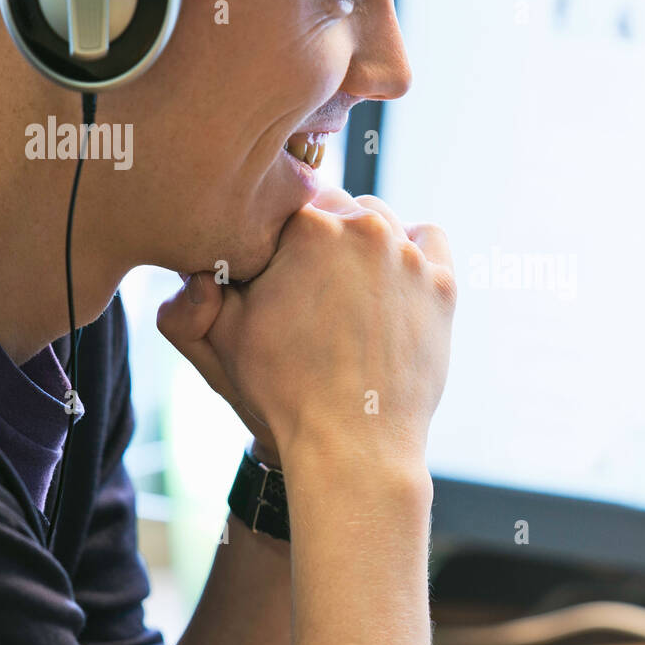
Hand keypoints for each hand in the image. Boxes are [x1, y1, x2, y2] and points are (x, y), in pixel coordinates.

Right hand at [159, 189, 453, 485]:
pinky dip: (412, 252)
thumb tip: (201, 259)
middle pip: (339, 206)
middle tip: (312, 283)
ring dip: (365, 242)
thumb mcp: (221, 336)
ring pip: (382, 221)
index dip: (281, 234)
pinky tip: (392, 281)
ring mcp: (410, 256)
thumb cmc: (282, 391)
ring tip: (349, 288)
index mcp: (308, 227)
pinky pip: (428, 241)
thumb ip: (202, 284)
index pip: (291, 200)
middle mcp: (364, 229)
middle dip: (322, 236)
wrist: (351, 444)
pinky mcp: (443, 284)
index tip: (279, 264)